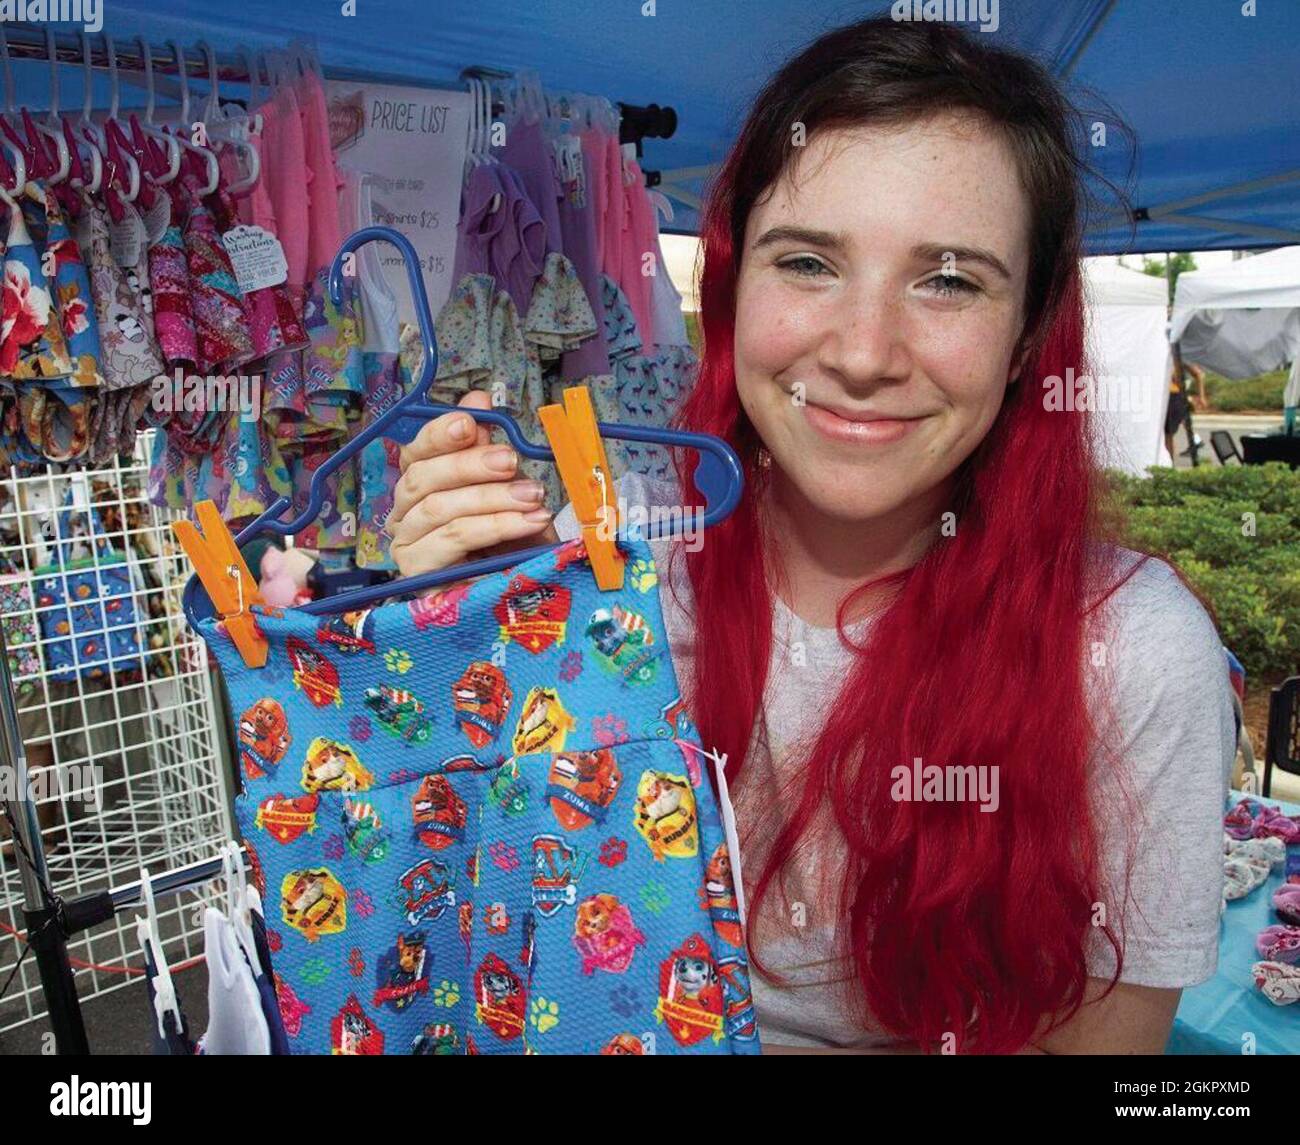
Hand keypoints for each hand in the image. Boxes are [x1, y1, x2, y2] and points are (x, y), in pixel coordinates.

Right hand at [387, 390, 558, 576]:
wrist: (526, 589)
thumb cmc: (513, 539)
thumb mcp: (508, 487)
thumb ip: (487, 446)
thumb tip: (477, 399)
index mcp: (419, 486)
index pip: (415, 452)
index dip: (439, 433)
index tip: (470, 421)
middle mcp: (404, 514)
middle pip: (422, 478)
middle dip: (470, 464)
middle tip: (512, 460)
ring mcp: (408, 545)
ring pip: (440, 508)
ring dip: (492, 498)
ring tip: (533, 496)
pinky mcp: (420, 574)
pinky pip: (454, 538)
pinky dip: (494, 526)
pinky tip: (528, 522)